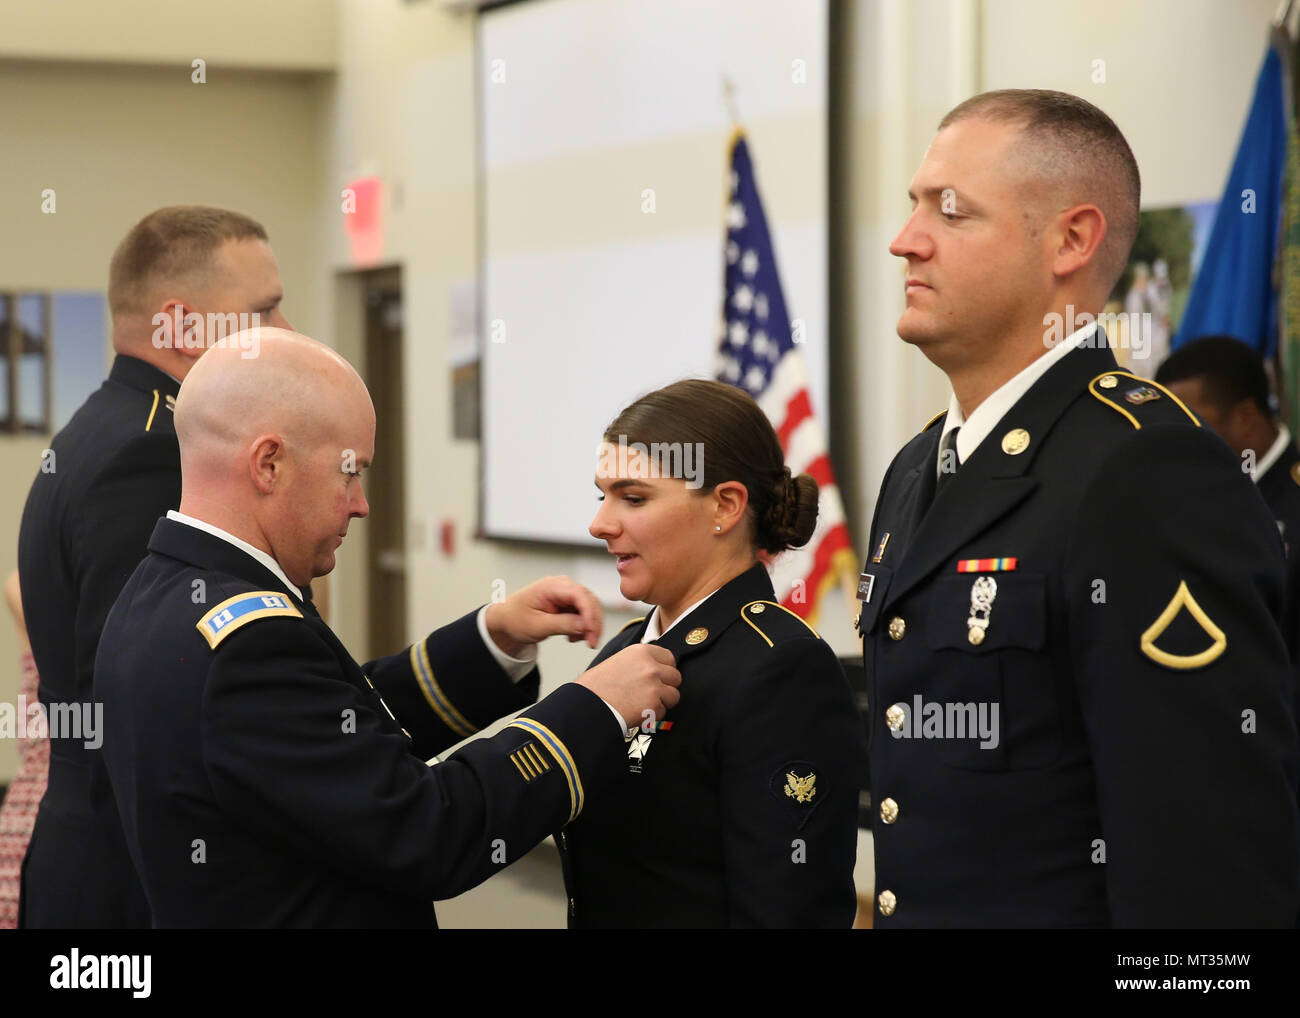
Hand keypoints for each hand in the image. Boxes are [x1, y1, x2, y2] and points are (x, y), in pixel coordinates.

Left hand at [484, 575, 603, 655]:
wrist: (506, 620)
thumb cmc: (515, 619)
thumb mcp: (537, 626)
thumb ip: (562, 624)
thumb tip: (585, 626)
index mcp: (551, 586)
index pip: (579, 594)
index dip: (589, 613)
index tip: (591, 631)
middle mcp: (561, 586)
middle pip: (589, 600)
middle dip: (593, 622)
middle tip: (591, 642)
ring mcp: (565, 593)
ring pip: (589, 607)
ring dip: (589, 625)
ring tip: (577, 640)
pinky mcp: (568, 602)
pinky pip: (584, 612)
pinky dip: (583, 626)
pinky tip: (573, 636)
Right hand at [576, 644, 680, 727]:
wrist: (586, 705)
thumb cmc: (595, 687)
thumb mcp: (618, 662)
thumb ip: (639, 663)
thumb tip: (654, 669)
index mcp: (641, 652)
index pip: (669, 657)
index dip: (665, 668)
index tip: (660, 675)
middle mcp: (650, 666)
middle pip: (675, 677)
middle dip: (666, 686)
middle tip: (651, 692)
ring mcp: (654, 686)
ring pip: (674, 695)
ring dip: (662, 702)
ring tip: (644, 703)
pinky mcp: (654, 705)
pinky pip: (663, 711)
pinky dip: (653, 715)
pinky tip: (638, 712)